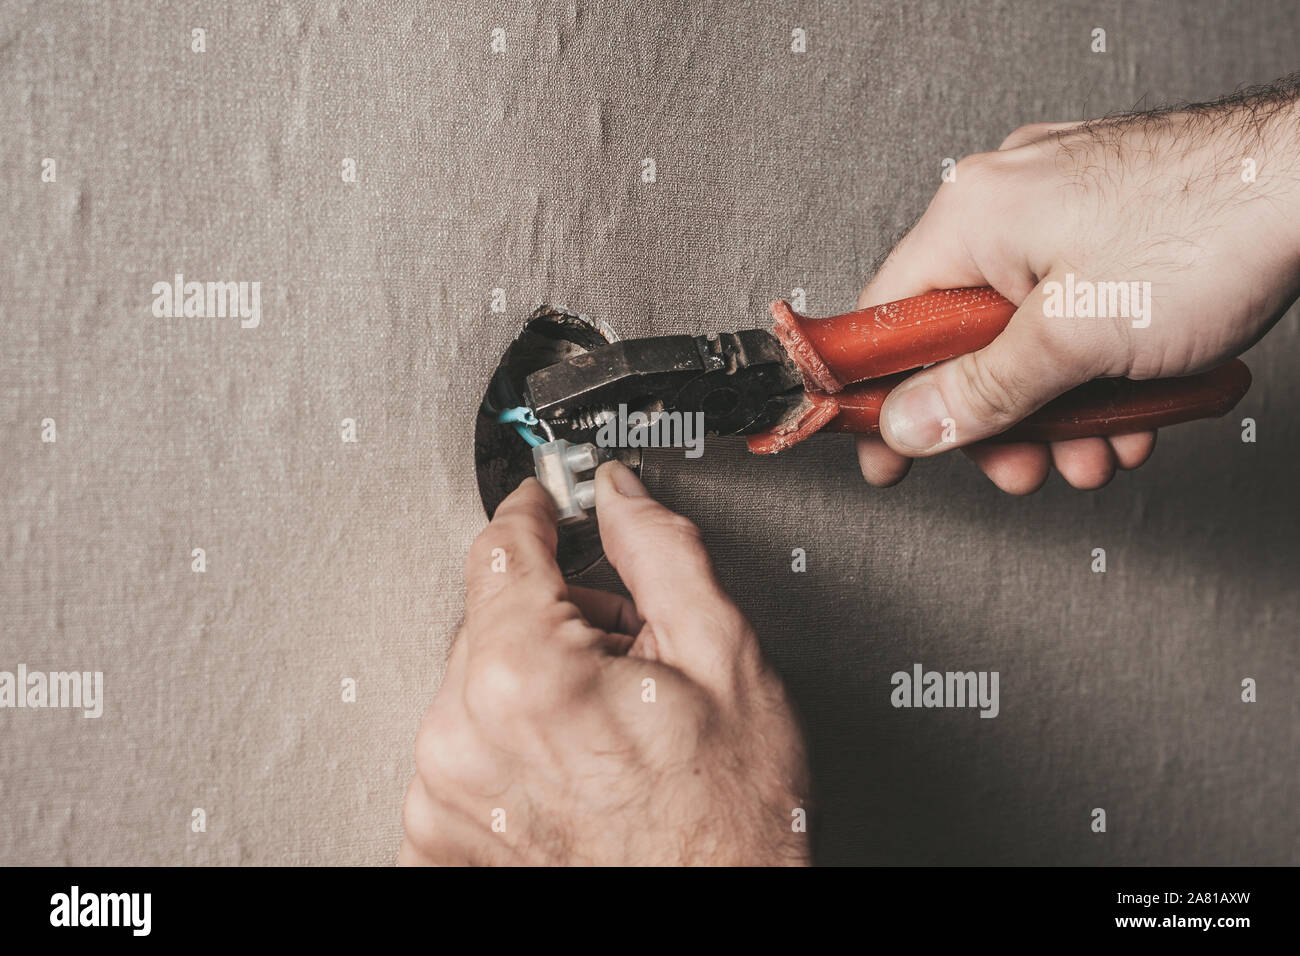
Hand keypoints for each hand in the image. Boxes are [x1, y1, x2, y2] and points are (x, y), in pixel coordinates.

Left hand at [400, 461, 809, 865]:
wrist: (718, 915)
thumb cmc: (727, 824)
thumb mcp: (722, 658)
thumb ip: (660, 553)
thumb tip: (621, 498)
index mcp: (524, 676)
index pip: (502, 547)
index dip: (534, 512)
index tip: (544, 503)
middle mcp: (461, 738)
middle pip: (491, 620)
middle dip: (554, 619)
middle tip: (625, 658)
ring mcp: (443, 799)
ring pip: (475, 685)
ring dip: (530, 685)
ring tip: (606, 726)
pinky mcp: (438, 842)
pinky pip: (461, 753)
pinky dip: (507, 747)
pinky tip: (570, 769)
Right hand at [856, 79, 1299, 492]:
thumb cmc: (1212, 225)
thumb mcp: (1074, 338)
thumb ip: (981, 391)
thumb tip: (910, 424)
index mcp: (971, 216)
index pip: (885, 319)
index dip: (878, 397)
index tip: (879, 448)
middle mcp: (1005, 205)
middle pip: (960, 340)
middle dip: (999, 419)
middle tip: (1021, 465)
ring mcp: (1059, 211)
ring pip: (1024, 336)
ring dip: (1056, 408)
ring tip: (1097, 446)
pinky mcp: (1106, 224)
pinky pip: (1071, 311)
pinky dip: (1092, 368)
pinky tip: (1130, 407)